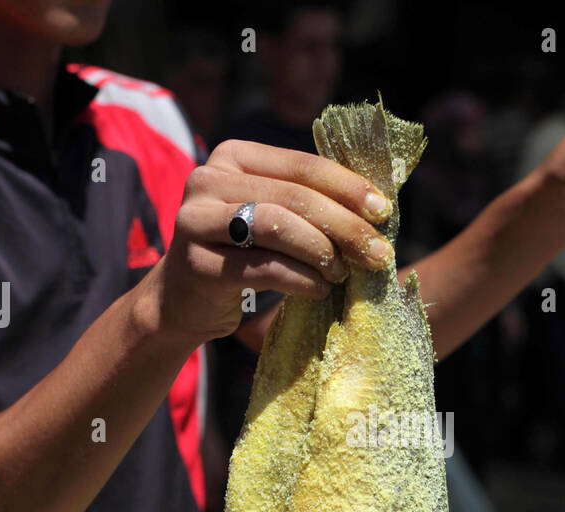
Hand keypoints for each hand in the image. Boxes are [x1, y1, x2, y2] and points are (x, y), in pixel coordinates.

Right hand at [158, 140, 394, 343]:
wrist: (181, 301)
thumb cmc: (241, 256)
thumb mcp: (271, 217)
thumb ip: (308, 203)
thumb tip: (377, 207)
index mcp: (232, 156)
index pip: (301, 165)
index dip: (347, 187)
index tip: (384, 211)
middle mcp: (207, 179)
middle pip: (293, 197)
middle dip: (344, 225)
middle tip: (378, 252)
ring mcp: (196, 220)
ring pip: (277, 226)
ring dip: (322, 251)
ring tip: (344, 272)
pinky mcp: (197, 263)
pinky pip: (264, 267)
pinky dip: (302, 280)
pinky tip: (320, 290)